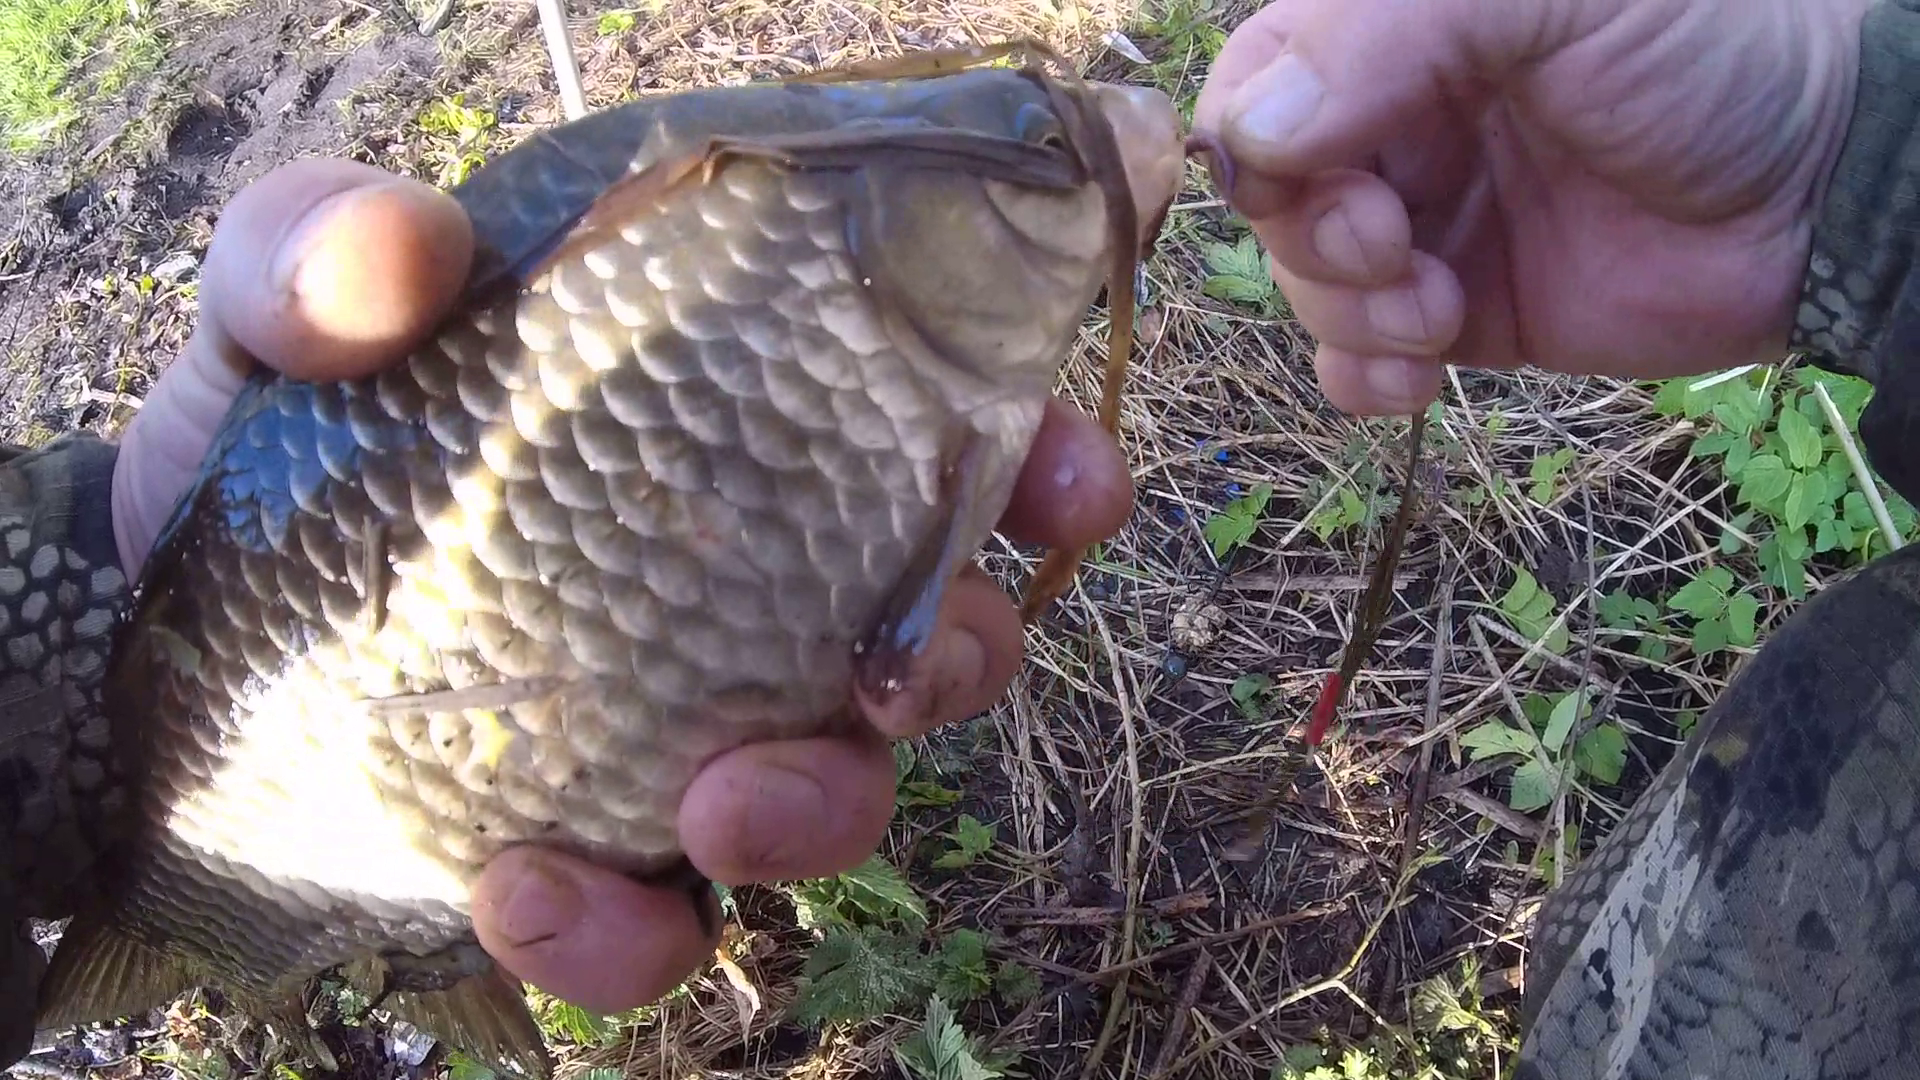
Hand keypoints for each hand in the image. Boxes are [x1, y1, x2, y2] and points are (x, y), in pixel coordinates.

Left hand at [106, 159, 1131, 1014]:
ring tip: (711, 812)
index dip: (1042, 458)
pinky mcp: (597, 852)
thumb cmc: (274, 432)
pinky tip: (527, 890)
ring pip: (837, 793)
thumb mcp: (277, 306)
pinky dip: (626, 936)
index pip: (941, 435)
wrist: (164, 615)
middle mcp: (747, 585)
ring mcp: (684, 729)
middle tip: (884, 679)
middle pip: (935, 634)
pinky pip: (665, 930)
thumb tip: (398, 257)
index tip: (1071, 481)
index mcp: (731, 432)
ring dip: (817, 811)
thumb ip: (319, 248)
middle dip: (958, 663)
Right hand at [1191, 0, 1871, 415]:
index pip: (1259, 77)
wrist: (1825, 198)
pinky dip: (1362, 375)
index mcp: (1401, 29)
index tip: (1297, 174)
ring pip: (1306, 279)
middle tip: (1390, 245)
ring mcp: (1426, 222)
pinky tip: (1417, 377)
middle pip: (1270, 193)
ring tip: (1439, 310)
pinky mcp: (1460, 315)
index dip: (1252, 137)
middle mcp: (1399, 122)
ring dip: (1348, 311)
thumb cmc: (1707, 58)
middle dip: (1312, 234)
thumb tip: (1252, 135)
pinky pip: (1356, 358)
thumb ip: (1389, 31)